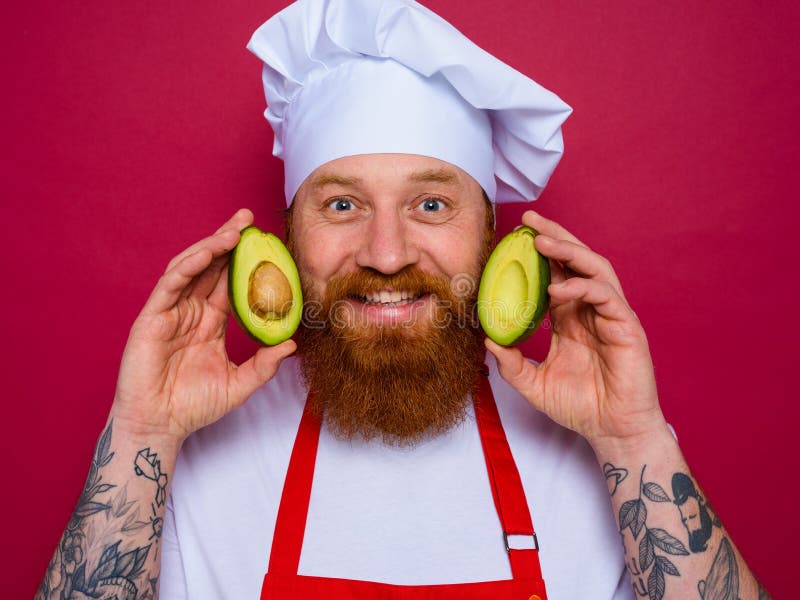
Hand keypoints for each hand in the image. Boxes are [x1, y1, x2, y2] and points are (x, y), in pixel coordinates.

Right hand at [110, 209, 295, 443]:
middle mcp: (191, 311)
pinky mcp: (152, 318)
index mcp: (211, 322)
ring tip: (232, 231)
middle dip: (228, 240)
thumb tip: (291, 344)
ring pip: (190, 269)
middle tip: (248, 218)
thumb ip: (264, 365)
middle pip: (210, 267)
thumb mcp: (240, 384)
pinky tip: (206, 253)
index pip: (229, 282)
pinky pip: (170, 285)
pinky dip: (187, 267)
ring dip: (210, 246)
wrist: (161, 425)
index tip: (265, 240)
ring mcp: (171, 312)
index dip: (244, 260)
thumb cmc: (194, 406)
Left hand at [485, 210, 666, 449]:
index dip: (538, 256)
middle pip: (576, 262)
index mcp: (570, 318)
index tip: (514, 238)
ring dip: (570, 251)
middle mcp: (590, 311)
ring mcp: (610, 316)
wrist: (610, 431)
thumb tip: (486, 341)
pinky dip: (583, 287)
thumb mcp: (533, 384)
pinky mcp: (626, 327)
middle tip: (530, 220)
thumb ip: (510, 364)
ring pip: (595, 269)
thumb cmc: (579, 407)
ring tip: (543, 242)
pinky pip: (606, 296)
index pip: (555, 276)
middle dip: (555, 237)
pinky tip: (559, 290)